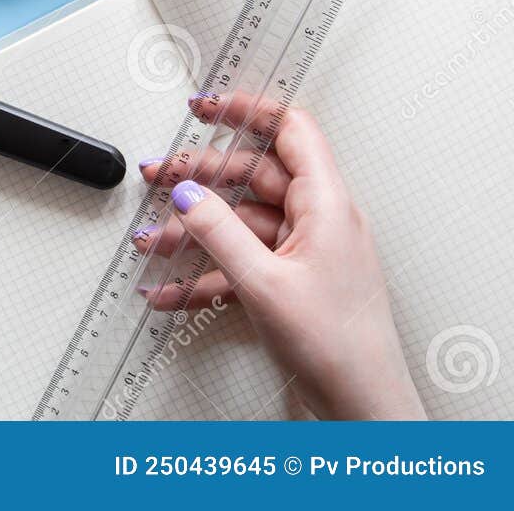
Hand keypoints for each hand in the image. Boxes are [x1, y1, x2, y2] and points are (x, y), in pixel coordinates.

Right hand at [135, 93, 424, 419]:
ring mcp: (305, 252)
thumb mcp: (264, 282)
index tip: (204, 107)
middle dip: (200, 178)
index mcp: (327, 205)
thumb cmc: (338, 347)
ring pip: (240, 222)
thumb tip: (188, 193)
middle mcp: (320, 220)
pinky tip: (171, 290)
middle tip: (158, 176)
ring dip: (193, 232)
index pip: (290, 130)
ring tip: (153, 242)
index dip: (247, 110)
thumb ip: (219, 231)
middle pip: (254, 176)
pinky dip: (205, 273)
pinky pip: (241, 261)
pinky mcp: (292, 282)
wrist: (362, 408)